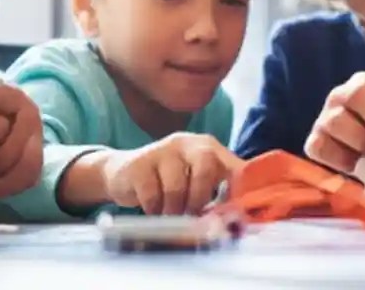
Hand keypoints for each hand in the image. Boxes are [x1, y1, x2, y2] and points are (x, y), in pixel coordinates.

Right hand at [102, 133, 240, 215]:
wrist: (122, 172)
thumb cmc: (167, 183)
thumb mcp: (195, 183)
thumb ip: (217, 195)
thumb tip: (234, 221)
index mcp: (209, 148)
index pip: (236, 166)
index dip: (242, 190)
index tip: (237, 215)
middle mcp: (188, 143)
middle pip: (205, 168)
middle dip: (199, 198)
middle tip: (191, 215)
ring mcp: (162, 150)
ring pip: (177, 187)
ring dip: (174, 209)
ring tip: (169, 212)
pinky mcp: (139, 164)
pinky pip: (152, 196)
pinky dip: (154, 210)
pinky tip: (151, 207)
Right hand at [304, 72, 364, 172]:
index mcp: (364, 85)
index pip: (361, 93)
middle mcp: (338, 97)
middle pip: (341, 118)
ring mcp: (323, 119)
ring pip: (330, 134)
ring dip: (357, 151)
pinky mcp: (315, 142)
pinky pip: (319, 151)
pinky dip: (340, 161)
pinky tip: (357, 164)